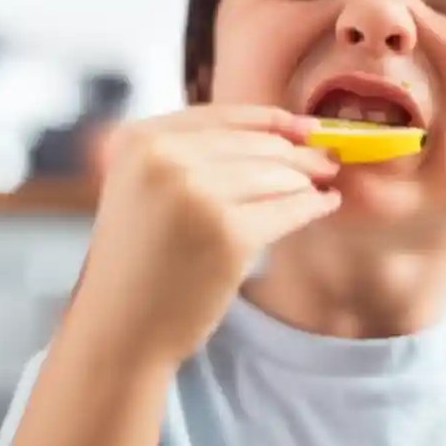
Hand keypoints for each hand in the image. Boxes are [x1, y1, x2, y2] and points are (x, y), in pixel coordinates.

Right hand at [71, 106, 340, 365]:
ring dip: (307, 181)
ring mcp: (197, 195)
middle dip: (297, 153)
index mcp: (139, 141)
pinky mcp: (230, 235)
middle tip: (326, 161)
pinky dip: (313, 207)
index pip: (221, 115)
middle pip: (254, 145)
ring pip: (277, 175)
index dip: (271, 120)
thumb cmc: (136, 263)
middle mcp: (164, 159)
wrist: (119, 330)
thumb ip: (189, 155)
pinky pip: (289, 209)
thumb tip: (275, 132)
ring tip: (324, 185)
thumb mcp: (143, 189)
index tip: (305, 126)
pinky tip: (325, 205)